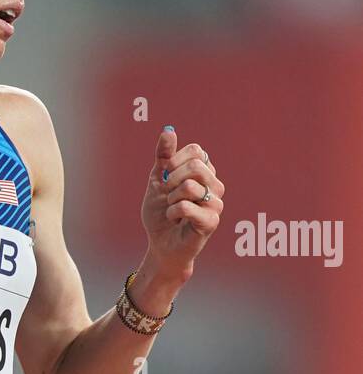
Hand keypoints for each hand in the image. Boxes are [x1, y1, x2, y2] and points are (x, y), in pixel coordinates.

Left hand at [141, 127, 224, 278]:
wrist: (160, 243)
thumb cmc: (161, 212)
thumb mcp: (157, 180)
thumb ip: (164, 156)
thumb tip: (168, 130)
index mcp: (205, 172)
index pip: (195, 151)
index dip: (174, 161)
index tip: (165, 176)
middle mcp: (215, 185)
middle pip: (195, 166)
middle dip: (171, 180)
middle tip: (167, 194)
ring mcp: (216, 202)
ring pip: (189, 186)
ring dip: (171, 198)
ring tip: (172, 208)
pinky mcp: (212, 221)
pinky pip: (186, 206)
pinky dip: (172, 212)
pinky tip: (175, 220)